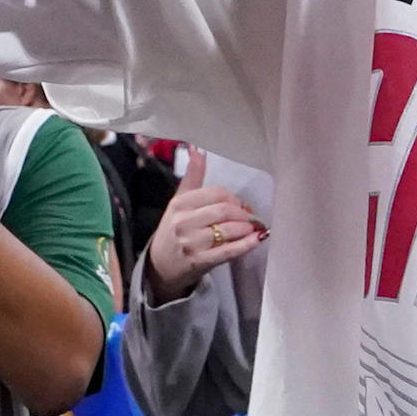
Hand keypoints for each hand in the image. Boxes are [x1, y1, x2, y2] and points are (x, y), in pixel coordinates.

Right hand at [145, 181, 266, 299]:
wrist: (160, 266)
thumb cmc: (173, 230)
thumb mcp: (178, 201)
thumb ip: (192, 176)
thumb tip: (196, 150)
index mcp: (180, 204)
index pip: (216, 193)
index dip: (234, 198)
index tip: (239, 204)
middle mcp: (184, 222)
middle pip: (224, 210)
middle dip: (242, 213)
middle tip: (250, 217)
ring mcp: (192, 243)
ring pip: (228, 230)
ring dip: (247, 228)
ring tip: (254, 228)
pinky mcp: (200, 262)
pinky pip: (228, 251)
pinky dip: (245, 245)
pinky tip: (256, 240)